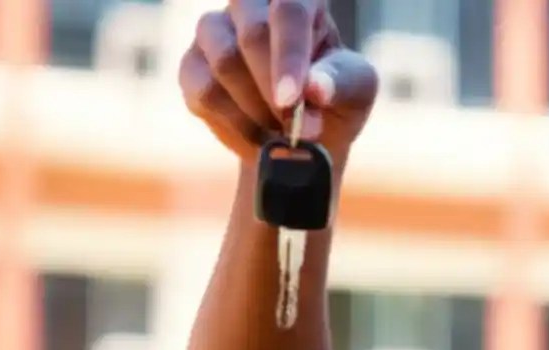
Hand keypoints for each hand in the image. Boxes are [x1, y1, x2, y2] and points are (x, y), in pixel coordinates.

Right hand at [179, 0, 378, 163]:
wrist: (298, 132)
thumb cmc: (334, 99)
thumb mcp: (356, 92)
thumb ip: (342, 83)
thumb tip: (315, 88)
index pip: (289, 11)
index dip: (289, 56)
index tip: (291, 101)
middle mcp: (251, 4)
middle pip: (252, 35)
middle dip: (275, 92)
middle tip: (299, 131)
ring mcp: (215, 30)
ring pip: (225, 64)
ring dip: (257, 111)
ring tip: (283, 134)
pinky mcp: (192, 65)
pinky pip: (204, 93)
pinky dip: (236, 126)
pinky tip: (258, 137)